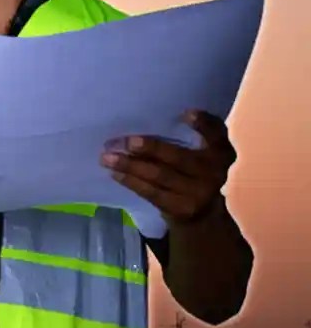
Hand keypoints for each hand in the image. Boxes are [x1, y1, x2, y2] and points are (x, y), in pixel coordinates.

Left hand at [102, 109, 236, 224]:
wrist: (204, 214)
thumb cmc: (194, 173)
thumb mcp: (201, 154)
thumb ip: (188, 137)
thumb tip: (146, 118)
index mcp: (220, 152)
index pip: (217, 134)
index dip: (204, 124)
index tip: (186, 113)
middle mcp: (214, 172)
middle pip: (179, 157)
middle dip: (150, 148)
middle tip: (126, 141)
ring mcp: (198, 193)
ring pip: (160, 175)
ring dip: (130, 165)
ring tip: (107, 157)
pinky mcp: (180, 208)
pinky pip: (151, 192)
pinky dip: (131, 181)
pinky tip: (114, 173)